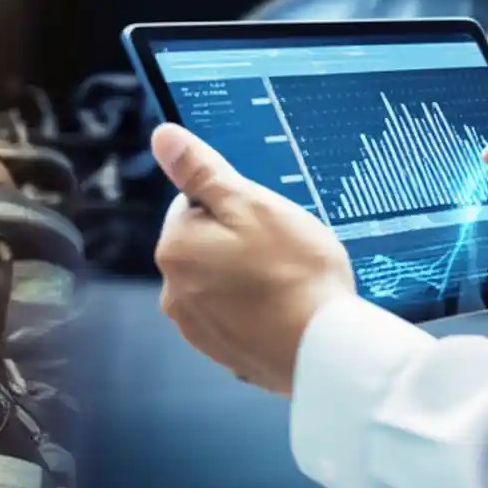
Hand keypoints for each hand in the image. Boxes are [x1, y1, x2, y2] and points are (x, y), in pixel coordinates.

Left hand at [151, 124, 354, 394]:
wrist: (324, 350)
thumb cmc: (294, 271)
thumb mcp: (250, 203)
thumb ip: (201, 170)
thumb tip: (162, 136)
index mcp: (174, 248)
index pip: (194, 205)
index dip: (234, 206)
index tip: (264, 221)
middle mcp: (173, 290)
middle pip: (206, 244)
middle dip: (239, 242)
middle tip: (281, 251)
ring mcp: (196, 326)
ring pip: (220, 281)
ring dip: (247, 278)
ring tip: (287, 283)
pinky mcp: (221, 351)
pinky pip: (235, 315)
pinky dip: (255, 310)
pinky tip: (284, 310)